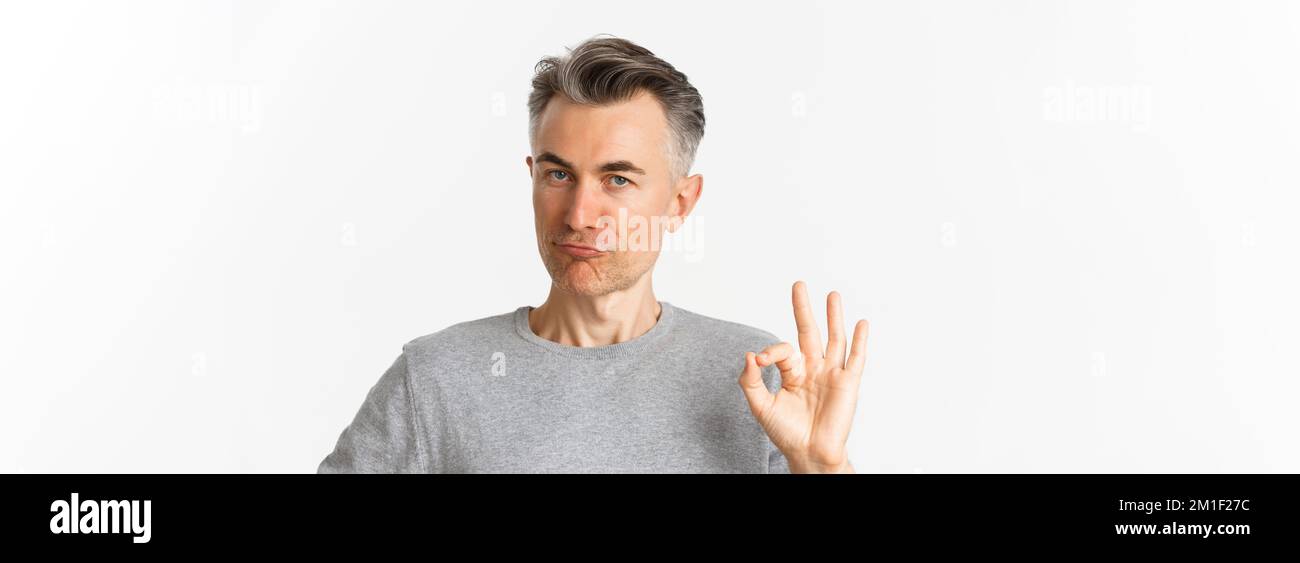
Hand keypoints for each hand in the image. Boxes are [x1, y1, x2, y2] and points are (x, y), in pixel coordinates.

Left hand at [738, 281, 868, 473]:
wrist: (808, 453)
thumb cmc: (786, 433)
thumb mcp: (761, 406)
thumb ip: (750, 381)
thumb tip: (749, 355)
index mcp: (794, 372)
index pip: (782, 350)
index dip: (770, 351)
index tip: (760, 361)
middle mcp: (814, 369)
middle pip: (809, 332)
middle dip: (803, 309)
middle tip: (799, 285)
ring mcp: (832, 374)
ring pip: (834, 339)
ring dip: (834, 317)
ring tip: (833, 295)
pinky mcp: (848, 384)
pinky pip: (856, 359)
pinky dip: (860, 341)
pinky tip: (861, 323)